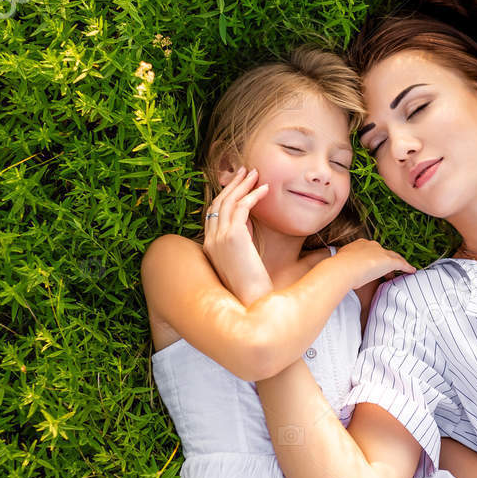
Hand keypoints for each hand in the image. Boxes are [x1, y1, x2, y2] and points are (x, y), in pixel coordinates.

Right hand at [203, 166, 273, 303]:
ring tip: (256, 174)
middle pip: (218, 203)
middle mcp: (210, 241)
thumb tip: (258, 237)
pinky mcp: (232, 238)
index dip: (225, 197)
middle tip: (246, 171)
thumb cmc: (252, 292)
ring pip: (228, 202)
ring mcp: (218, 239)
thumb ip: (245, 250)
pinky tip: (265, 189)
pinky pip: (242, 208)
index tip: (238, 186)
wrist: (250, 306)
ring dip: (243, 185)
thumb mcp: (244, 267)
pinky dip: (253, 195)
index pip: (213, 215)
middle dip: (232, 185)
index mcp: (210, 248)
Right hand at [336, 238, 415, 287]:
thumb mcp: (341, 264)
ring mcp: (381, 252)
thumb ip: (344, 265)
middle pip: (384, 253)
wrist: (344, 268)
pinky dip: (407, 267)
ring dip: (398, 264)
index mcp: (360, 244)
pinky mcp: (388, 260)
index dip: (375, 259)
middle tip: (389, 272)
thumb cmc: (339, 268)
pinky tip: (411, 271)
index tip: (375, 266)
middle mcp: (372, 245)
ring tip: (403, 270)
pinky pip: (402, 264)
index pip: (372, 251)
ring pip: (394, 257)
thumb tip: (339, 272)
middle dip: (387, 261)